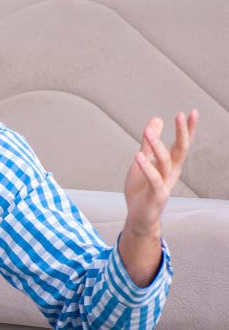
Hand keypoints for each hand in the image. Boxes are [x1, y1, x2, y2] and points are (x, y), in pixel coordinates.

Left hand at [119, 109, 197, 286]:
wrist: (138, 218)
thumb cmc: (141, 189)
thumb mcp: (144, 161)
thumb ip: (149, 143)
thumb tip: (156, 120)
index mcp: (170, 164)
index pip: (181, 143)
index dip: (187, 129)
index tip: (191, 112)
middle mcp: (171, 173)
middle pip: (180, 150)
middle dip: (182, 133)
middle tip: (180, 115)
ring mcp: (165, 184)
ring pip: (165, 162)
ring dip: (156, 146)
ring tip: (146, 132)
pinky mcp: (156, 195)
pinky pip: (153, 179)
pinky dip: (146, 167)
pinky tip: (138, 156)